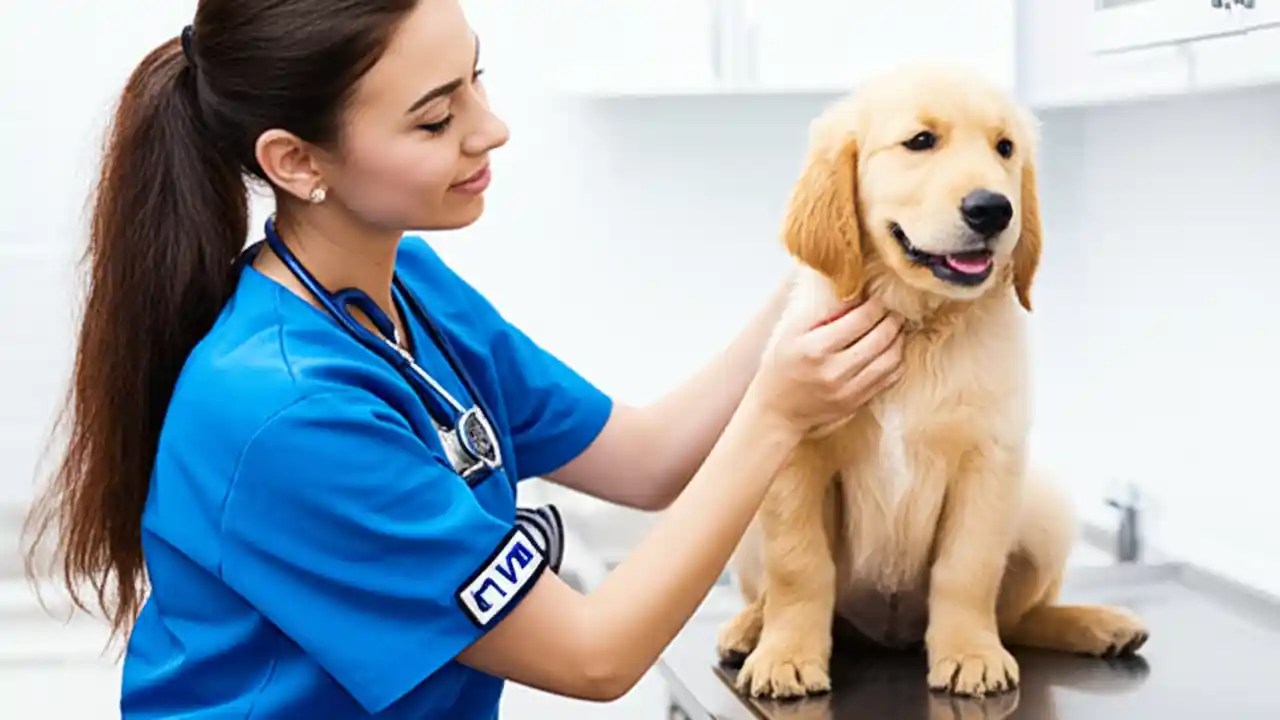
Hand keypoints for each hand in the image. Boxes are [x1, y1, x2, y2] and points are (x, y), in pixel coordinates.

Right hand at [749, 296, 903, 436]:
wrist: (776, 411)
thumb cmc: (781, 367)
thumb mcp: (790, 333)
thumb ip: (820, 313)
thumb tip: (853, 293)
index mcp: (815, 348)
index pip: (860, 319)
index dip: (876, 305)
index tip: (879, 298)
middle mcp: (833, 370)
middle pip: (880, 338)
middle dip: (893, 320)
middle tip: (894, 310)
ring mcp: (848, 390)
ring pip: (890, 360)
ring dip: (899, 340)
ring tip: (896, 329)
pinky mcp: (856, 403)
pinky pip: (889, 379)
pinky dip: (896, 361)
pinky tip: (892, 351)